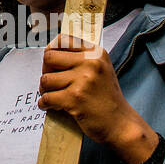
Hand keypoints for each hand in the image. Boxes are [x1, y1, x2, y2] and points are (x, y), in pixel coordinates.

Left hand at [38, 35, 157, 163]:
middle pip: (49, 57)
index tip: (50, 61)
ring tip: (51, 95)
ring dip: (44, 89)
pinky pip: (47, 97)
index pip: (64, 39)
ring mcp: (83, 81)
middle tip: (50, 81)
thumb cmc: (107, 99)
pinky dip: (44, 103)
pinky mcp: (75, 98)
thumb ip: (81, 59)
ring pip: (46, 79)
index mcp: (96, 53)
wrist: (120, 124)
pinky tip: (49, 106)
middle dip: (45, 70)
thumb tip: (51, 51)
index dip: (51, 49)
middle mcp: (90, 63)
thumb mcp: (101, 70)